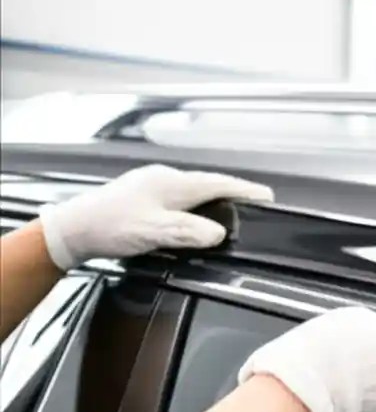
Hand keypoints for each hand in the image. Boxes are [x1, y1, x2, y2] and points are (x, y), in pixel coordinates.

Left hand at [38, 164, 272, 269]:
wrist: (72, 228)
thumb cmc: (112, 227)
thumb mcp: (155, 232)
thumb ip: (190, 231)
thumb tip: (220, 233)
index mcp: (172, 183)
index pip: (218, 184)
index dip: (244, 190)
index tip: (267, 196)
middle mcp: (164, 177)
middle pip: (207, 183)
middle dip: (233, 193)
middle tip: (254, 205)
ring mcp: (151, 183)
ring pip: (193, 189)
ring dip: (214, 198)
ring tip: (231, 210)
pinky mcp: (142, 193)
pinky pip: (179, 195)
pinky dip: (196, 203)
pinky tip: (195, 215)